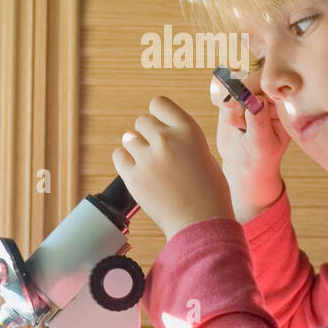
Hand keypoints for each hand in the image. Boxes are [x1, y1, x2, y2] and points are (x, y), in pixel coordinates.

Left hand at [112, 95, 235, 240]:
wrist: (202, 224)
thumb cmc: (209, 193)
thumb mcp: (204, 154)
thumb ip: (182, 140)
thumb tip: (162, 133)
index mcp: (188, 130)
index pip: (159, 104)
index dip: (159, 116)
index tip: (161, 128)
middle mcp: (166, 139)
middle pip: (142, 121)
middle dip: (147, 134)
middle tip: (157, 152)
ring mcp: (148, 158)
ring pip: (129, 138)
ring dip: (136, 148)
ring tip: (150, 165)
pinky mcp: (133, 177)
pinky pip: (119, 156)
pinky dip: (125, 162)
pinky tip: (138, 172)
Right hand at [210, 70, 290, 195]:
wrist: (243, 163)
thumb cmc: (259, 157)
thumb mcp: (262, 144)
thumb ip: (259, 122)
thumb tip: (256, 99)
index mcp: (284, 102)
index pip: (270, 82)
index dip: (252, 86)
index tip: (242, 104)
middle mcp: (269, 92)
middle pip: (248, 77)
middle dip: (237, 98)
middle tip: (235, 123)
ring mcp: (251, 90)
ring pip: (232, 80)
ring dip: (228, 102)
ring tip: (236, 125)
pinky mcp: (233, 91)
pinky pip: (221, 82)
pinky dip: (216, 94)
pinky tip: (221, 111)